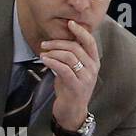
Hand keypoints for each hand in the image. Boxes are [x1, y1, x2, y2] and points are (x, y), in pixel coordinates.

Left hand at [40, 19, 99, 134]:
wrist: (72, 112)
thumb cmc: (70, 90)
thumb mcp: (72, 71)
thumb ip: (70, 58)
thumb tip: (58, 44)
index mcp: (94, 62)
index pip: (90, 41)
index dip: (80, 31)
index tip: (69, 23)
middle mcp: (93, 68)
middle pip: (76, 47)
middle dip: (58, 42)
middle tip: (44, 43)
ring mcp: (86, 77)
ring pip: (70, 57)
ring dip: (53, 52)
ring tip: (42, 53)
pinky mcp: (76, 86)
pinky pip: (64, 69)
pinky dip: (53, 62)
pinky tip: (44, 60)